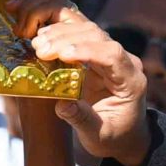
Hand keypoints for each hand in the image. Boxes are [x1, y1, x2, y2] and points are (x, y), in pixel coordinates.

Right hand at [22, 9, 149, 165]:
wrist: (124, 134)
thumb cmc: (114, 137)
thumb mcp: (99, 136)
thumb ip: (82, 119)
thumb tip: (61, 104)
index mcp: (130, 80)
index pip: (112, 54)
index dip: (87, 49)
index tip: (61, 53)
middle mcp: (122, 60)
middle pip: (97, 35)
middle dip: (66, 37)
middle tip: (38, 48)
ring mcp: (107, 52)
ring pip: (86, 28)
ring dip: (59, 31)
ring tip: (35, 42)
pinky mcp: (93, 51)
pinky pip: (77, 31)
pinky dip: (58, 27)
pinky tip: (39, 32)